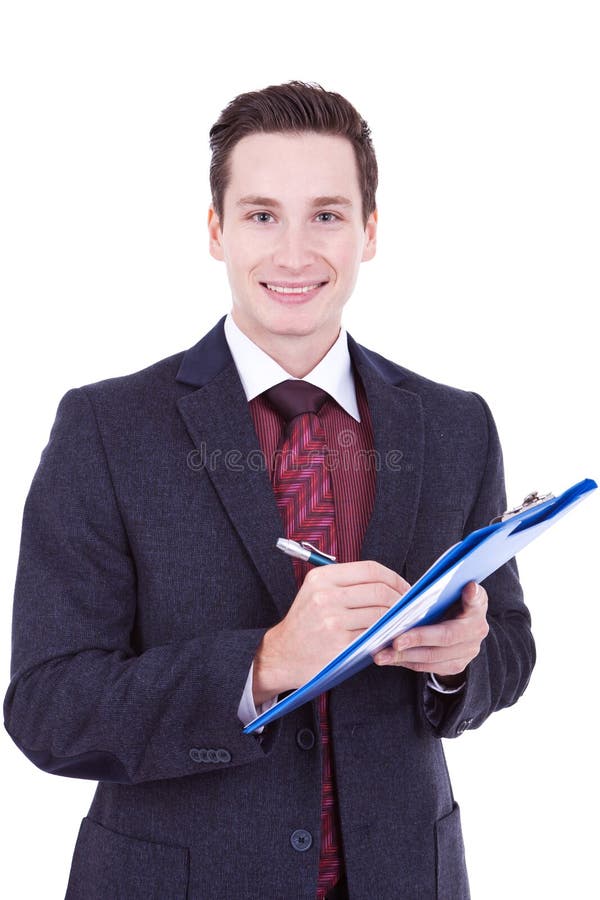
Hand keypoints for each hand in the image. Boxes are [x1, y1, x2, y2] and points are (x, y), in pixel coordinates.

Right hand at [253, 561, 409, 704]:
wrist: (282, 654)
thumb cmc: (304, 623)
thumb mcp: (316, 592)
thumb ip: (346, 583)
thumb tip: (388, 584)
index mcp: (322, 578)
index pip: (370, 569)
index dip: (394, 578)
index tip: (404, 587)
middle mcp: (326, 596)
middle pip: (380, 591)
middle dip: (401, 600)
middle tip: (408, 608)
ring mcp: (333, 621)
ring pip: (381, 614)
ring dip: (396, 619)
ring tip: (400, 622)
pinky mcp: (340, 644)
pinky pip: (374, 636)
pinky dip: (386, 636)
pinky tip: (388, 636)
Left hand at [372, 581, 488, 678]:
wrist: (458, 631)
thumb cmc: (446, 605)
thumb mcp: (448, 593)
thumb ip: (440, 589)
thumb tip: (418, 590)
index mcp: (476, 606)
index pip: (477, 599)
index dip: (473, 596)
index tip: (468, 588)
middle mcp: (477, 630)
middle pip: (447, 636)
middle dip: (418, 638)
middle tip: (395, 641)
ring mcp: (469, 651)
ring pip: (434, 656)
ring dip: (405, 656)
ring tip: (382, 654)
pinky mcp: (457, 665)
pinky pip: (429, 667)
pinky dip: (406, 662)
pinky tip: (390, 658)